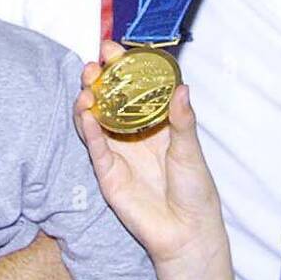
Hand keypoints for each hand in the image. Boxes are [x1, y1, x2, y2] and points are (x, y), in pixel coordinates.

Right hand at [74, 44, 228, 268]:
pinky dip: (89, 131)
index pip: (134, 89)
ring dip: (88, 101)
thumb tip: (182, 88)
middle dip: (99, 79)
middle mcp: (132, 135)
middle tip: (95, 62)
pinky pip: (95, 149)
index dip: (122, 69)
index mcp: (154, 123)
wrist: (187, 231)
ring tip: (87, 84)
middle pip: (109, 101)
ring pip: (95, 121)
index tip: (113, 48)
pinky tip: (86, 114)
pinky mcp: (108, 174)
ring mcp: (117, 153)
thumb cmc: (194, 189)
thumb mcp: (191, 150)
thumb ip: (182, 120)